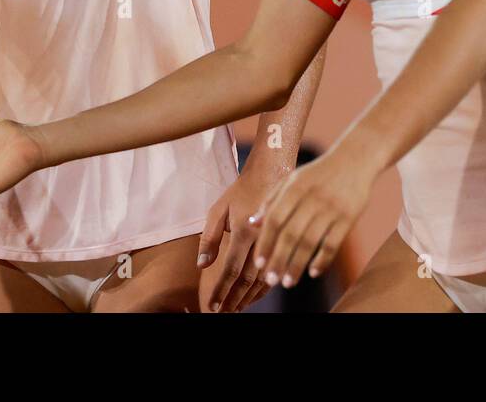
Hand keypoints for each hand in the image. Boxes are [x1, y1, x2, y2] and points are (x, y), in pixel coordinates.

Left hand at [196, 167, 278, 312]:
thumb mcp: (219, 209)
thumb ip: (209, 237)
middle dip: (234, 299)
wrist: (272, 173)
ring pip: (264, 279)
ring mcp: (276, 242)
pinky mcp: (284, 242)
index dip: (221, 290)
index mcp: (244, 231)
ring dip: (249, 297)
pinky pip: (275, 270)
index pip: (231, 270)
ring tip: (237, 308)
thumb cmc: (242, 190)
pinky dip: (264, 287)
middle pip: (248, 280)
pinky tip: (255, 295)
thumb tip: (201, 265)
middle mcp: (262, 240)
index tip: (212, 306)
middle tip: (223, 313)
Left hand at [250, 146, 377, 288]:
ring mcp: (331, 208)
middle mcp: (312, 198)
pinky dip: (322, 260)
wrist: (355, 159)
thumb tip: (252, 224)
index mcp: (295, 188)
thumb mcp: (292, 179)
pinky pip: (333, 243)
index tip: (258, 264)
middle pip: (291, 234)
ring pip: (311, 242)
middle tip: (270, 280)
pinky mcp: (349, 217)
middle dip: (279, 259)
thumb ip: (271, 200)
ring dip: (297, 265)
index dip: (265, 242)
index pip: (275, 219)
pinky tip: (313, 272)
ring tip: (288, 282)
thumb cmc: (318, 173)